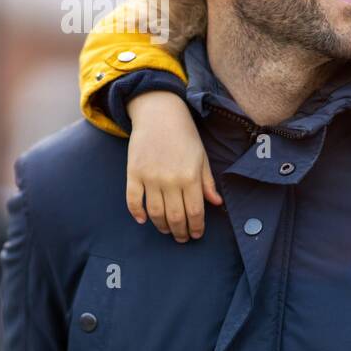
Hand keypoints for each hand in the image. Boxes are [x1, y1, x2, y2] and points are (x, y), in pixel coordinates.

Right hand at [125, 91, 222, 241]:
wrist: (159, 113)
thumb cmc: (184, 134)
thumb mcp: (201, 156)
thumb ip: (208, 182)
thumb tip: (216, 204)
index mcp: (190, 176)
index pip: (195, 212)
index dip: (196, 228)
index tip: (196, 235)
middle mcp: (170, 180)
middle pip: (175, 217)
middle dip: (180, 232)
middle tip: (182, 238)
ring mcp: (150, 177)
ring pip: (155, 213)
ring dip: (162, 226)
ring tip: (167, 230)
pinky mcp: (133, 173)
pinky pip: (133, 200)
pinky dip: (137, 213)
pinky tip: (143, 220)